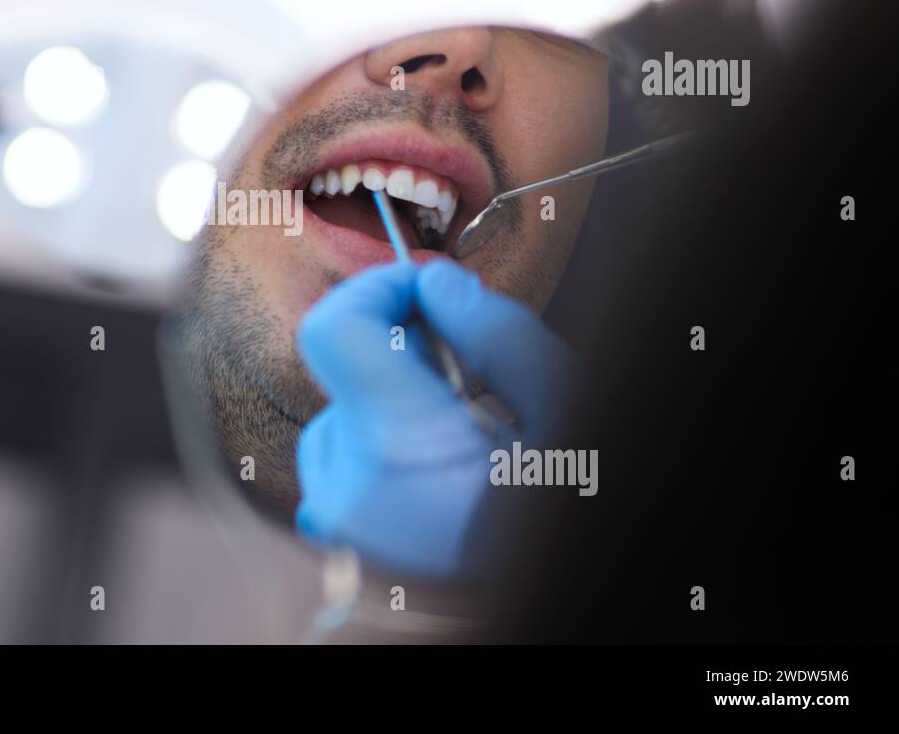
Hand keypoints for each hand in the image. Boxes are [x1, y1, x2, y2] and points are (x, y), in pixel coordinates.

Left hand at [293, 259, 577, 577]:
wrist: (543, 617)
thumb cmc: (564, 523)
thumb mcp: (568, 415)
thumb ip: (501, 336)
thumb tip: (437, 281)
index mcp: (399, 445)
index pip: (331, 327)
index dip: (377, 288)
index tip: (428, 290)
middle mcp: (348, 484)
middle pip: (345, 368)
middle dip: (405, 354)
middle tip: (476, 382)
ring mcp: (337, 521)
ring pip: (341, 413)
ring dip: (392, 404)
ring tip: (465, 438)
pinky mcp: (337, 542)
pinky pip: (341, 463)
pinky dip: (382, 450)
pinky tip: (442, 475)